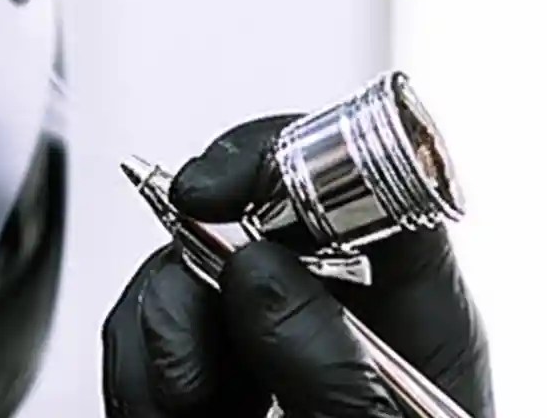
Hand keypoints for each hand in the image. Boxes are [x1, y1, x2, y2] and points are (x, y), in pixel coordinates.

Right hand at [102, 117, 493, 416]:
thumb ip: (332, 364)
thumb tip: (259, 265)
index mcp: (411, 308)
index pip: (362, 175)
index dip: (281, 153)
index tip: (209, 191)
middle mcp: (335, 303)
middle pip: (244, 211)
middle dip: (189, 274)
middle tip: (192, 374)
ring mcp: (267, 332)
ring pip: (178, 265)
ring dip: (153, 336)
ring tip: (183, 414)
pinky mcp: (212, 362)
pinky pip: (146, 327)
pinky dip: (135, 366)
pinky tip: (164, 412)